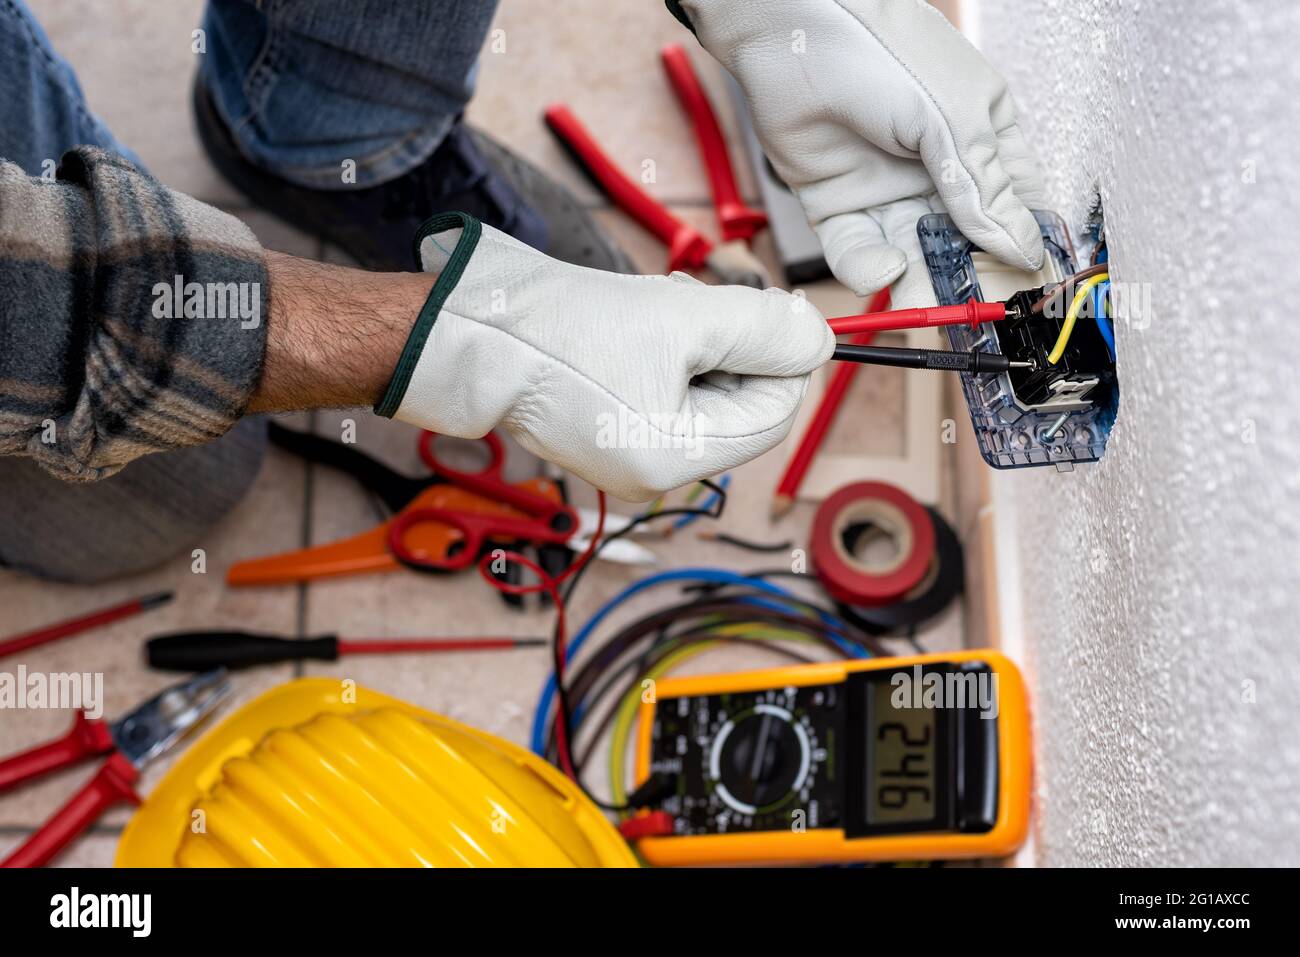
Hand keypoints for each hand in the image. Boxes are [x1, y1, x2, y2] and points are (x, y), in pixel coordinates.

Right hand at [376, 214, 834, 500]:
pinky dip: (672, 354)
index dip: (787, 357)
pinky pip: (669, 394)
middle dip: (735, 346)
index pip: (773, 413)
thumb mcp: (684, 318)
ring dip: (703, 341)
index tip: (780, 304)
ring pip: (706, 394)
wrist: (476, 333)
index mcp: (675, 461)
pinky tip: (646, 322)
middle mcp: (655, 474)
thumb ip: (763, 330)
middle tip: (708, 298)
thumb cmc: (567, 331)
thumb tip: (821, 340)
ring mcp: (629, 457)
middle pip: (740, 406)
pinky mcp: (610, 433)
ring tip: (665, 305)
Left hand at [681, 0, 1046, 306]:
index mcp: (983, 138)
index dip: (1021, 249)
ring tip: (924, 301)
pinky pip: (857, 250)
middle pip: (962, 242)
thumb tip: (1024, 249)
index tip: (1025, 290)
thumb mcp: (952, 120)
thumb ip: (983, 190)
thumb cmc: (881, 50)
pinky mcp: (838, 203)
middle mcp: (937, 169)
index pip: (1015, 208)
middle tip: (970, 311)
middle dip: (967, 277)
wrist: (793, 30)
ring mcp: (886, 188)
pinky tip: (880, 267)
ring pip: (911, 253)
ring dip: (919, 282)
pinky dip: (867, 266)